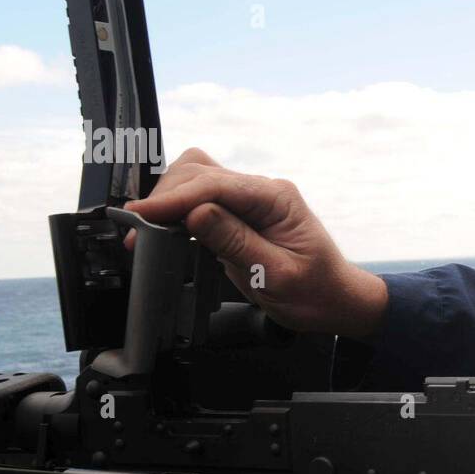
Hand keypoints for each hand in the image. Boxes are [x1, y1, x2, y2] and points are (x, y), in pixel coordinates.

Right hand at [122, 148, 387, 337]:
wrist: (335, 300)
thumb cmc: (315, 291)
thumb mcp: (277, 275)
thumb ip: (236, 242)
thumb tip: (196, 214)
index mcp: (276, 198)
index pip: (215, 186)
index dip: (174, 199)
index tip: (141, 216)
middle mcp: (262, 191)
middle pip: (198, 173)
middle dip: (165, 198)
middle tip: (139, 232)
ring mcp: (250, 200)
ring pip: (195, 180)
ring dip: (168, 201)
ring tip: (147, 233)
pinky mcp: (239, 215)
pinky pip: (200, 201)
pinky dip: (177, 212)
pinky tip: (164, 232)